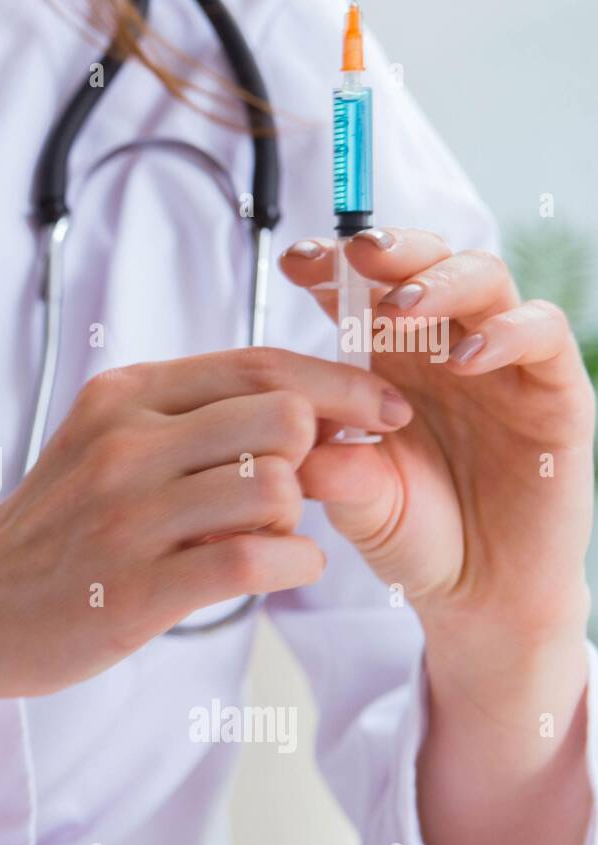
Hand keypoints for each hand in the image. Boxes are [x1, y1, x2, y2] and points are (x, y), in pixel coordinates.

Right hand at [0, 348, 412, 739]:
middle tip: (309, 485)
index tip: (382, 409)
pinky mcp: (137, 588)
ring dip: (295, 518)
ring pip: (273, 489)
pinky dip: (292, 565)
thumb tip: (307, 405)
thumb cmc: (58, 526)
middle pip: (281, 418)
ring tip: (269, 535)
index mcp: (123, 398)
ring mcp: (127, 517)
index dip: (339, 383)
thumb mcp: (105, 442)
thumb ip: (190, 418)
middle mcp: (124, 445)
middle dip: (316, 453)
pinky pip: (257, 561)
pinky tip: (277, 569)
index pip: (258, 365)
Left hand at [281, 227, 593, 844]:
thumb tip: (289, 434)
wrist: (475, 594)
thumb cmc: (409, 535)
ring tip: (401, 307)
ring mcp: (504, 365)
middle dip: (389, 250)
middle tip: (352, 253)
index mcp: (388, 359)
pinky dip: (506, 333)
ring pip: (486, 282)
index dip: (332, 266)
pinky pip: (543, 336)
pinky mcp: (555, 394)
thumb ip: (326, 463)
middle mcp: (445, 347)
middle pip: (426, 264)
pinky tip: (464, 357)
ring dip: (442, 281)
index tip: (294, 262)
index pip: (362, 290)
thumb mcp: (353, 498)